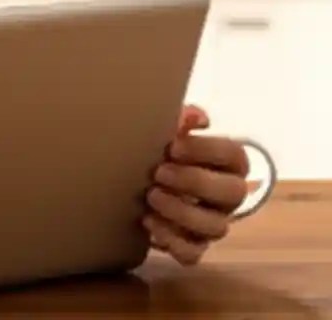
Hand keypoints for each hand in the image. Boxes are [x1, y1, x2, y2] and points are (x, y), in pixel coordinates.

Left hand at [144, 105, 250, 265]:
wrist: (137, 181)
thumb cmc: (163, 152)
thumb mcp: (170, 132)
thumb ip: (182, 120)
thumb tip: (198, 117)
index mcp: (229, 163)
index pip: (234, 155)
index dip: (205, 150)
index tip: (173, 147)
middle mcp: (229, 195)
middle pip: (234, 193)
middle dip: (195, 182)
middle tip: (159, 173)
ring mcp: (213, 222)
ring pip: (216, 227)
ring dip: (182, 213)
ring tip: (151, 197)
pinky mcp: (194, 245)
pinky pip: (193, 254)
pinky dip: (171, 241)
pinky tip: (148, 223)